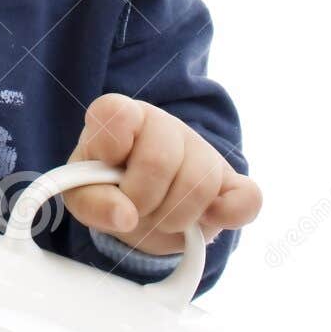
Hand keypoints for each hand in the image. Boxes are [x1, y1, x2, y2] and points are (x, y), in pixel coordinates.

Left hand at [63, 93, 261, 255]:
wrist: (141, 203)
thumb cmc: (108, 189)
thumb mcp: (83, 196)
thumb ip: (93, 204)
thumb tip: (124, 216)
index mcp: (120, 117)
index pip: (115, 112)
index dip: (111, 144)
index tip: (107, 165)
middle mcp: (163, 124)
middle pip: (159, 160)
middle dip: (141, 201)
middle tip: (133, 211)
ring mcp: (201, 150)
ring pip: (199, 183)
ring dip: (173, 218)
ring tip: (158, 218)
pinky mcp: (232, 182)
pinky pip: (247, 198)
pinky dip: (227, 215)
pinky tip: (206, 219)